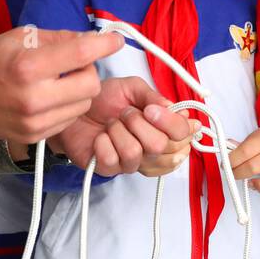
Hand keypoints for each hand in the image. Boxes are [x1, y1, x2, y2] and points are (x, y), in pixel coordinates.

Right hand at [0, 26, 123, 142]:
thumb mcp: (21, 37)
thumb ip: (60, 39)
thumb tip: (92, 39)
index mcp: (29, 66)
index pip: (81, 53)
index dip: (104, 45)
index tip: (116, 40)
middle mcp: (34, 97)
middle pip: (90, 85)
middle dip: (88, 70)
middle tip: (73, 64)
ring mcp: (34, 122)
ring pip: (84, 105)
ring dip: (79, 90)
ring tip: (58, 81)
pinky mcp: (35, 137)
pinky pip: (69, 119)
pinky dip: (67, 107)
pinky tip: (49, 98)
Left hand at [55, 76, 193, 175]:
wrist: (75, 107)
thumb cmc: (104, 99)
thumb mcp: (131, 88)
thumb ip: (153, 97)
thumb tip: (173, 109)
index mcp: (165, 128)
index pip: (184, 135)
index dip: (170, 123)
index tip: (151, 109)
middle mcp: (153, 149)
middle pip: (162, 146)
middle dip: (139, 123)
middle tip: (125, 113)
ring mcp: (133, 163)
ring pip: (135, 153)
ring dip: (118, 131)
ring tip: (111, 124)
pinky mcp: (111, 170)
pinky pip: (112, 160)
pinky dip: (102, 142)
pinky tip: (100, 138)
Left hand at [229, 124, 259, 201]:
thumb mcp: (256, 135)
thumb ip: (241, 146)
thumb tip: (226, 154)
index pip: (245, 152)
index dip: (231, 160)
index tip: (225, 164)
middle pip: (252, 168)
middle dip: (237, 173)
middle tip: (233, 172)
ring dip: (254, 185)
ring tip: (249, 181)